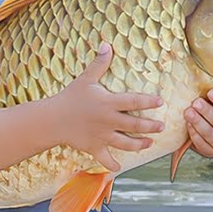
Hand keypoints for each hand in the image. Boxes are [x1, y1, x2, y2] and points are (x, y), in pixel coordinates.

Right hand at [54, 42, 163, 171]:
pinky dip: (112, 164)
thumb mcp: (85, 79)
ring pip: (125, 143)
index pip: (133, 101)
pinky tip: (119, 167)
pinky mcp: (93, 147)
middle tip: (161, 126)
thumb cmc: (70, 97)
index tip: (160, 102)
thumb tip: (106, 44)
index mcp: (108, 102)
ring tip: (149, 143)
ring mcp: (101, 136)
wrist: (51, 119)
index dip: (149, 101)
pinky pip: (105, 158)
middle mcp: (107, 120)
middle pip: (134, 124)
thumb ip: (99, 63)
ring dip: (139, 144)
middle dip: (150, 126)